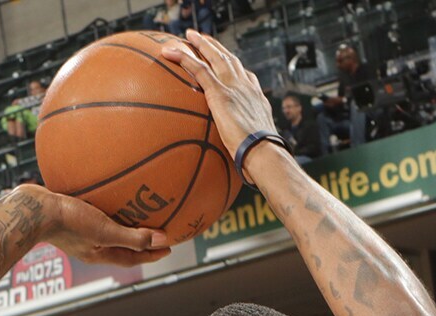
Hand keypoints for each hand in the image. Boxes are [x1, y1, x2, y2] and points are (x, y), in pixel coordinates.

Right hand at [37, 188, 171, 262]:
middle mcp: (91, 246)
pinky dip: (107, 209)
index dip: (152, 254)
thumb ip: (134, 237)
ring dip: (124, 225)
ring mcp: (79, 232)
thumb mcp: (105, 231)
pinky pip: (96, 214)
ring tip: (136, 214)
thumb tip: (163, 240)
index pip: (132, 257)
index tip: (169, 247)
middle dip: (140, 242)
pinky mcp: (70, 216)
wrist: (33, 209)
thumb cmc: (69, 222)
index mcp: (99, 254)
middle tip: (158, 232)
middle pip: (122, 246)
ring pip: (108, 230)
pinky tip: (107, 195)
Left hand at [161, 31, 275, 161]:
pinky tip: (172, 52)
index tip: (225, 59)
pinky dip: (185, 58)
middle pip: (229, 59)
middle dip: (216, 47)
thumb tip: (239, 160)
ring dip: (201, 44)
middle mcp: (246, 86)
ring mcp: (234, 87)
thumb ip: (244, 144)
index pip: (242, 75)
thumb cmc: (261, 157)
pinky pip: (199, 70)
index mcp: (255, 97)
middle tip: (203, 39)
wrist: (264, 152)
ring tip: (189, 36)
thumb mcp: (254, 145)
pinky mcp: (221, 93)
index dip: (232, 65)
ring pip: (215, 58)